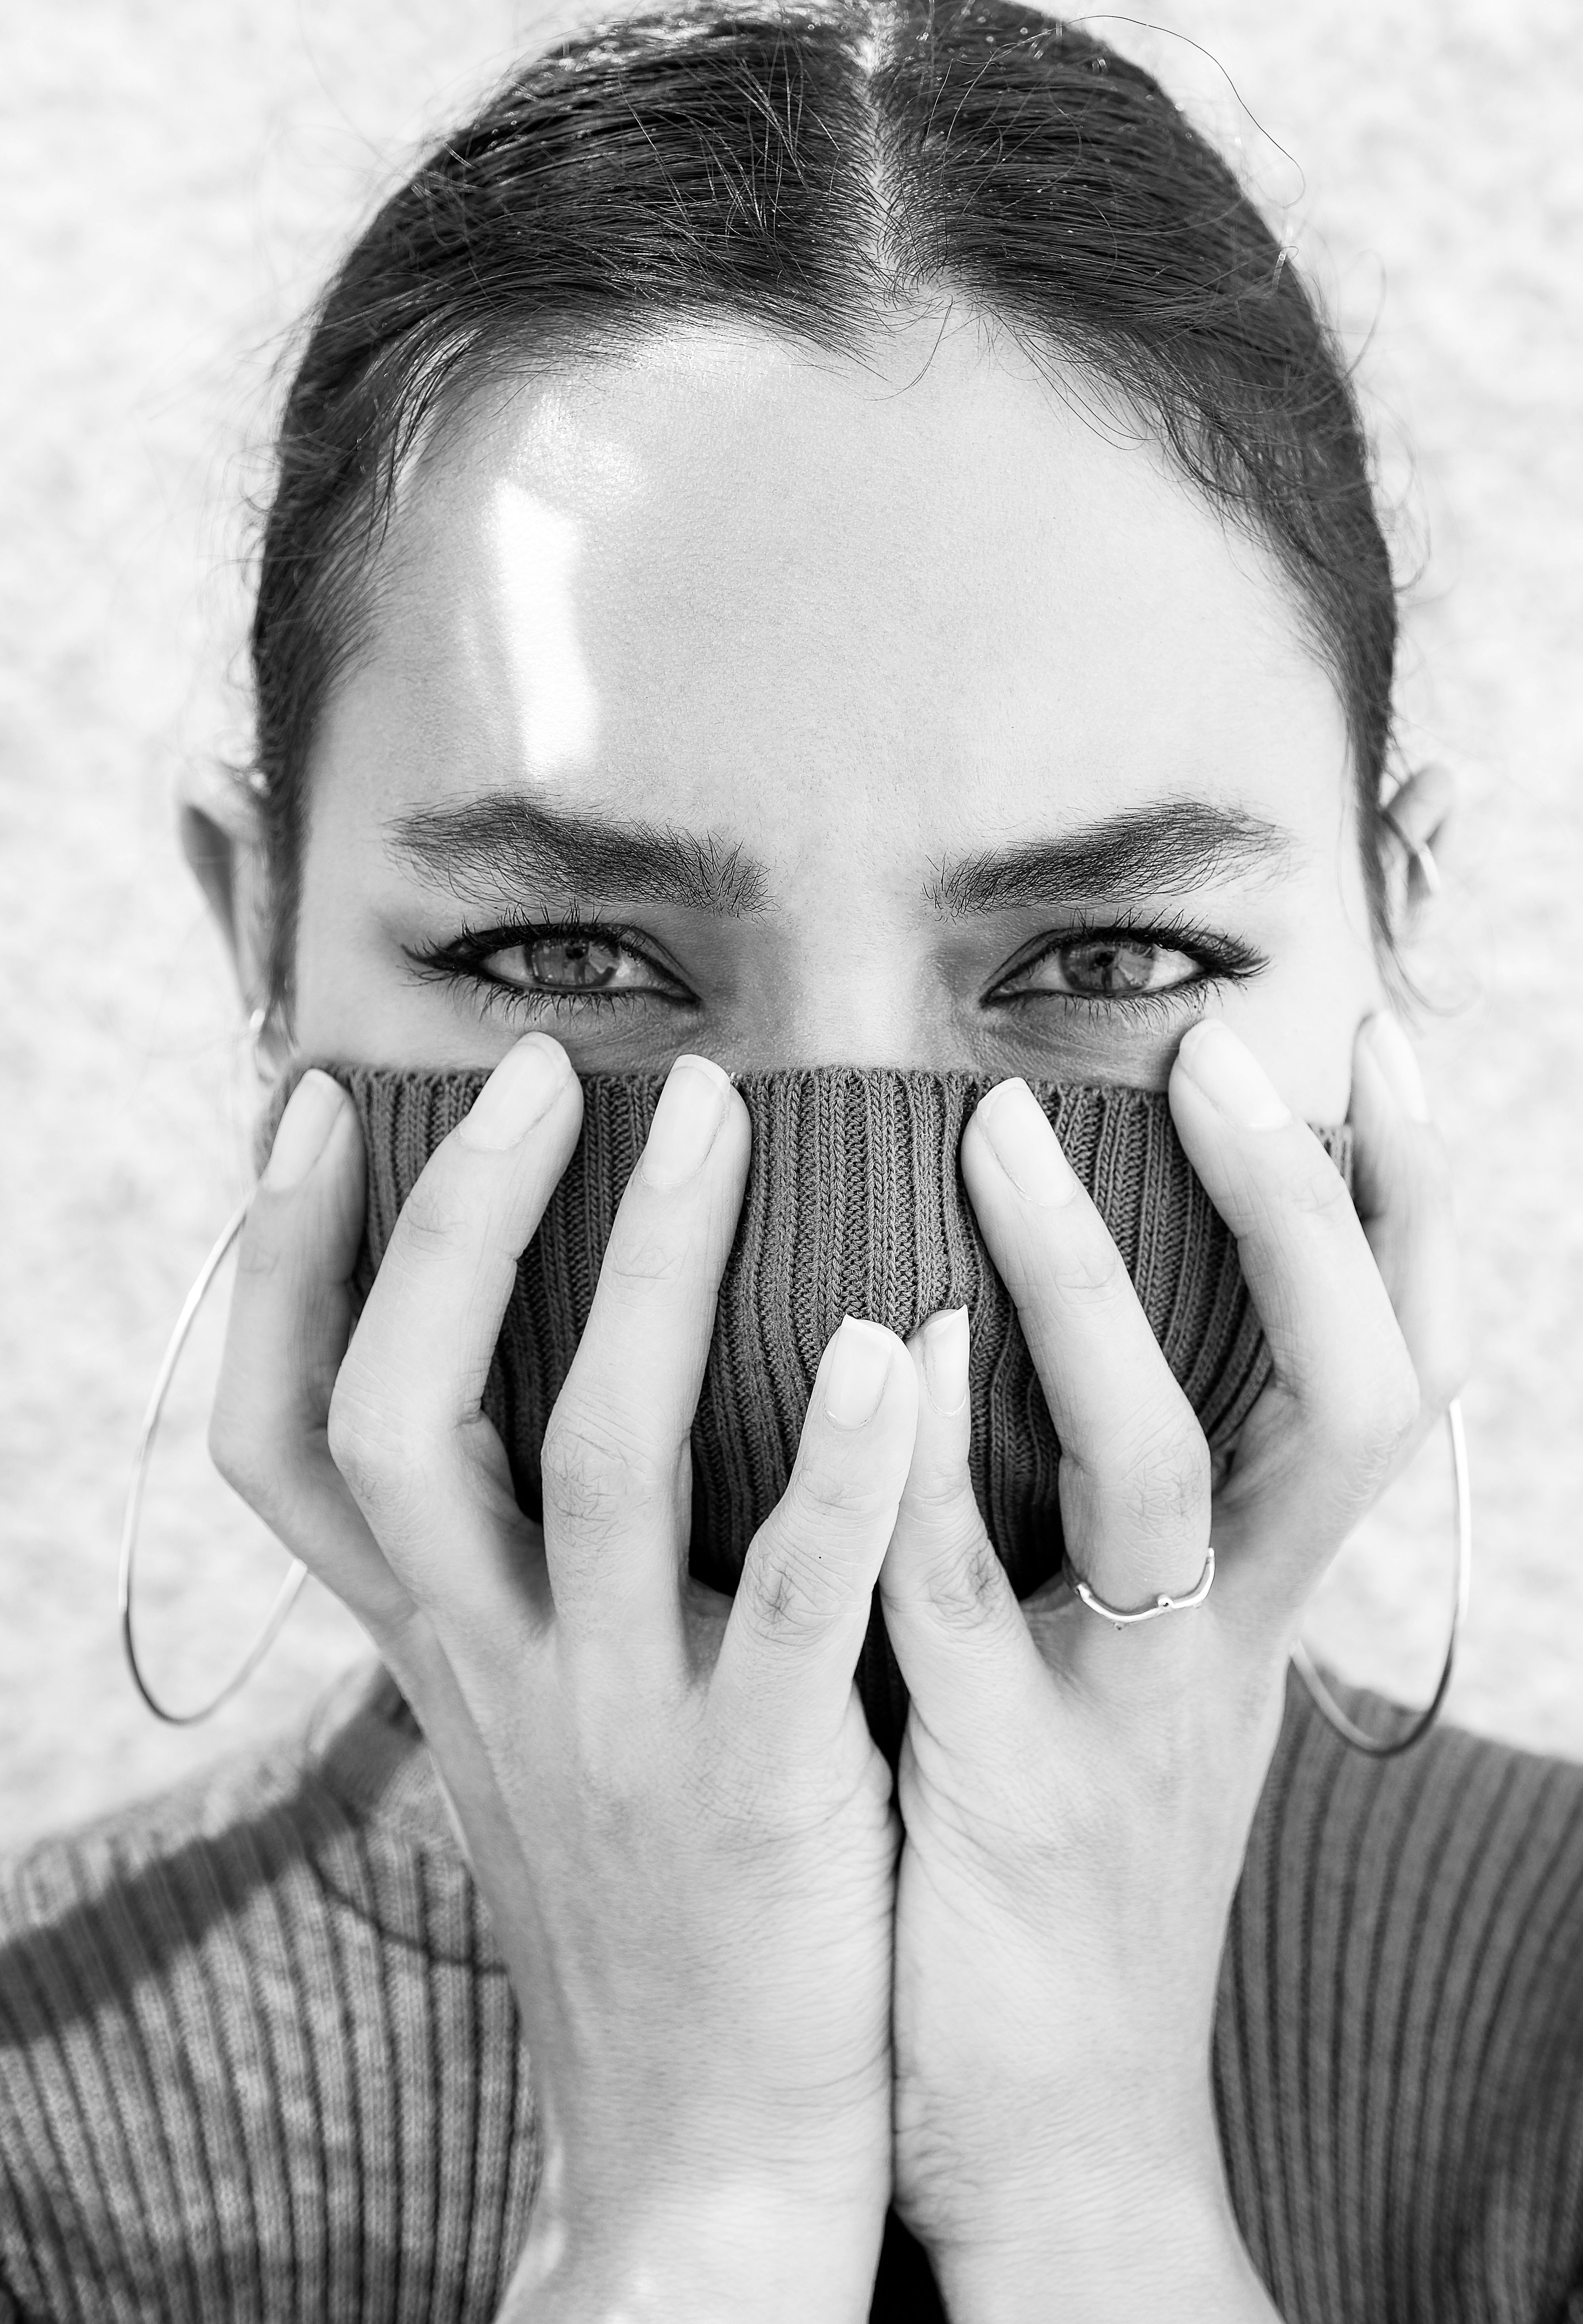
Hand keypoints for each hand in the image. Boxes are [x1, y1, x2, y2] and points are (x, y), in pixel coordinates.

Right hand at [209, 1040, 912, 2323]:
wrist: (711, 2161)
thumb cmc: (651, 1899)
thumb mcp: (547, 1730)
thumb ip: (533, 1584)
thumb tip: (549, 1403)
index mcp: (447, 1651)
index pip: (291, 1443)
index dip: (281, 1273)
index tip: (321, 1114)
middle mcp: (499, 1672)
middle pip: (404, 1415)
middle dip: (453, 1229)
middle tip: (537, 1067)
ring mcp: (623, 1729)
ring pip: (596, 1465)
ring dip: (648, 1277)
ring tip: (715, 1115)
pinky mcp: (765, 1794)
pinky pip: (798, 1603)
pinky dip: (840, 1471)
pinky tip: (893, 1345)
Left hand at [880, 1013, 1463, 2320]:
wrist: (1050, 2144)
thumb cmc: (1063, 1868)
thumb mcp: (1132, 1681)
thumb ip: (1106, 1527)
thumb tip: (1051, 1329)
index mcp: (1261, 1601)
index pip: (1387, 1366)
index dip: (1404, 1206)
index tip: (1368, 1040)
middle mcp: (1227, 1639)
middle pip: (1344, 1395)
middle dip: (1301, 1216)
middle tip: (1222, 1053)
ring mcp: (1127, 1716)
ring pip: (1158, 1476)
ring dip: (1091, 1296)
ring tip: (1004, 1135)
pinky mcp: (1003, 1800)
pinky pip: (971, 1605)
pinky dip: (939, 1470)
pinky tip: (896, 1345)